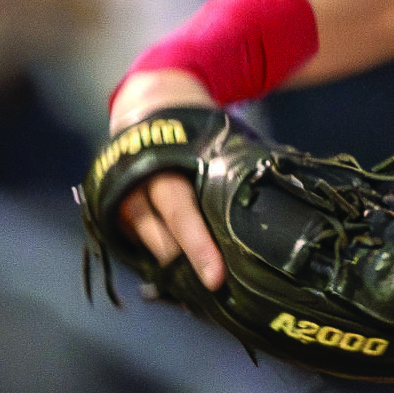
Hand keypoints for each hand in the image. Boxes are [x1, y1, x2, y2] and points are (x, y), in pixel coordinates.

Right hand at [104, 68, 227, 289]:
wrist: (148, 104)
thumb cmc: (194, 128)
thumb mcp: (215, 140)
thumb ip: (235, 168)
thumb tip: (278, 200)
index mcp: (165, 163)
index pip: (180, 213)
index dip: (199, 248)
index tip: (217, 279)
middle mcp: (136, 183)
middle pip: (161, 238)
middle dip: (188, 266)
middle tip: (216, 288)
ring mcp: (122, 198)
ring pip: (149, 246)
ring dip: (176, 266)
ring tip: (203, 284)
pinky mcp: (115, 211)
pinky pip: (139, 244)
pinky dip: (162, 258)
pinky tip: (184, 269)